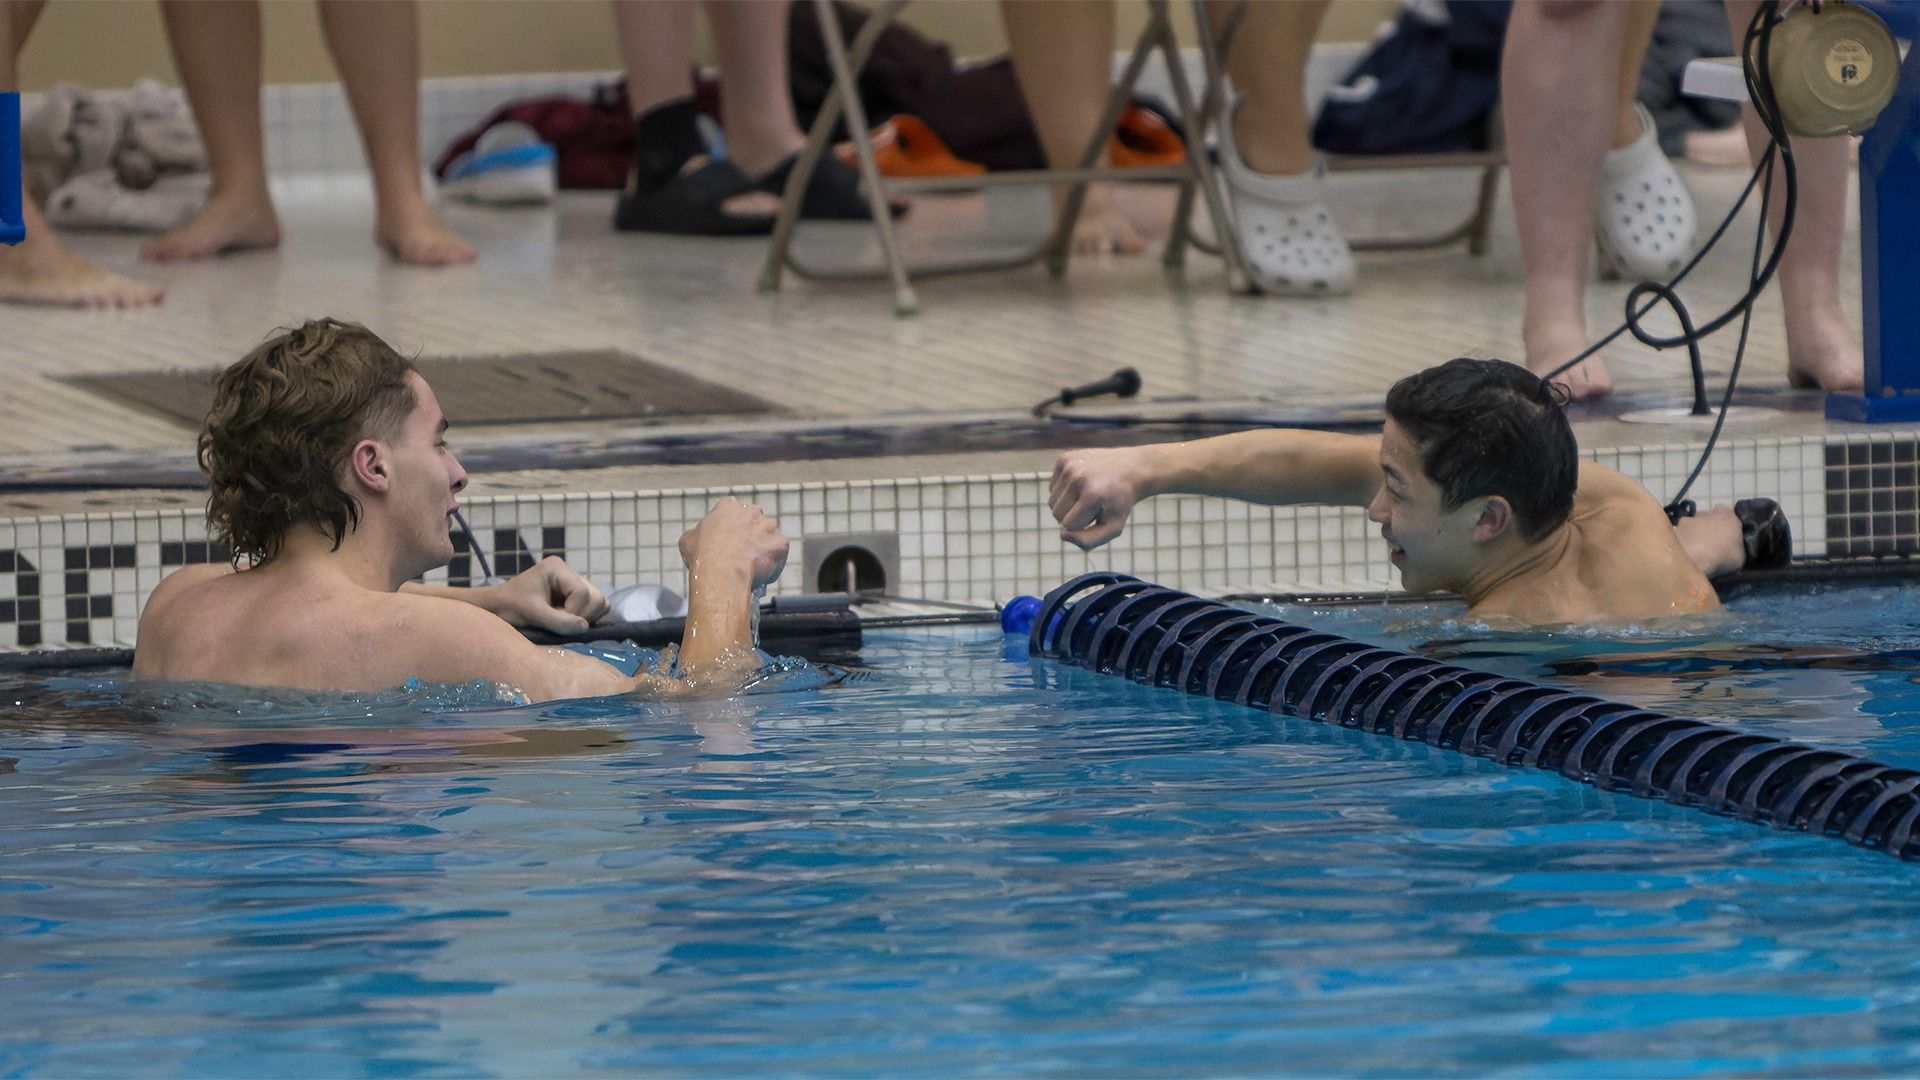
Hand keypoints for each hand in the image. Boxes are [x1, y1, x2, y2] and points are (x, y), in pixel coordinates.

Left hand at [490, 556, 609, 634]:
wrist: (496, 609)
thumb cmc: (509, 609)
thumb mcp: (533, 615)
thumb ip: (559, 622)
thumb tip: (585, 628)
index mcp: (557, 567)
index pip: (582, 593)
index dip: (572, 613)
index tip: (554, 624)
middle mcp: (569, 571)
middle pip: (595, 596)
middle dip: (581, 615)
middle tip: (559, 624)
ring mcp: (574, 582)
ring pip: (599, 602)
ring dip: (585, 617)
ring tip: (562, 623)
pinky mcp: (575, 594)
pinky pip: (594, 607)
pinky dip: (585, 617)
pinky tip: (566, 621)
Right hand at [680, 497, 788, 588]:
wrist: (722, 572)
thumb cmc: (702, 556)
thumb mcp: (688, 540)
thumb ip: (699, 534)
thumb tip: (699, 539)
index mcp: (728, 506)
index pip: (733, 511)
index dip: (731, 527)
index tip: (728, 540)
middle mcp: (752, 511)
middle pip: (755, 521)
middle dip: (752, 534)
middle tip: (743, 552)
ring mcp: (769, 526)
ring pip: (770, 536)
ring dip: (764, 547)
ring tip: (753, 566)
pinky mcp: (781, 543)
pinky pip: (779, 553)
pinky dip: (774, 563)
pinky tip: (762, 574)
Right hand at [1050, 448, 1141, 549]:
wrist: (1130, 470)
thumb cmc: (1120, 503)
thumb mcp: (1113, 528)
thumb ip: (1088, 541)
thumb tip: (1062, 534)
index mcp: (1091, 495)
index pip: (1068, 525)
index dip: (1082, 524)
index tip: (1098, 513)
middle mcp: (1077, 477)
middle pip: (1056, 513)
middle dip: (1072, 515)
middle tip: (1092, 504)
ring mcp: (1069, 465)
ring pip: (1052, 501)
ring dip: (1067, 503)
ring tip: (1086, 494)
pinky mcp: (1064, 458)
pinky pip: (1052, 487)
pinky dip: (1064, 490)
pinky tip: (1081, 484)